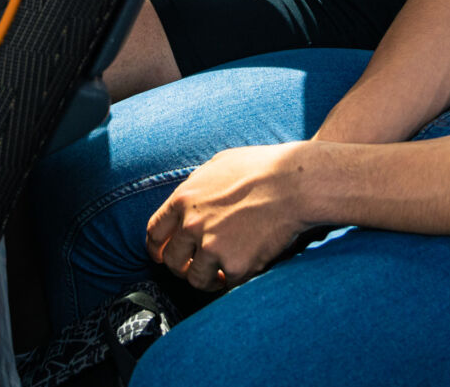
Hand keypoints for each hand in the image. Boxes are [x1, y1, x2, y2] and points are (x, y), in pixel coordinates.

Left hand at [145, 143, 312, 290]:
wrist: (294, 183)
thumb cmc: (261, 167)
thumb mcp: (218, 165)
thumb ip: (198, 185)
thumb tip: (190, 199)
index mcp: (184, 199)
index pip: (155, 233)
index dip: (157, 248)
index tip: (163, 255)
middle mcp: (192, 224)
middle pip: (172, 261)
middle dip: (182, 268)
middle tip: (195, 268)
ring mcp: (212, 247)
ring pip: (196, 279)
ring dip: (206, 279)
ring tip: (220, 274)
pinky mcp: (234, 265)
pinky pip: (226, 283)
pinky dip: (233, 280)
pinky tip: (242, 270)